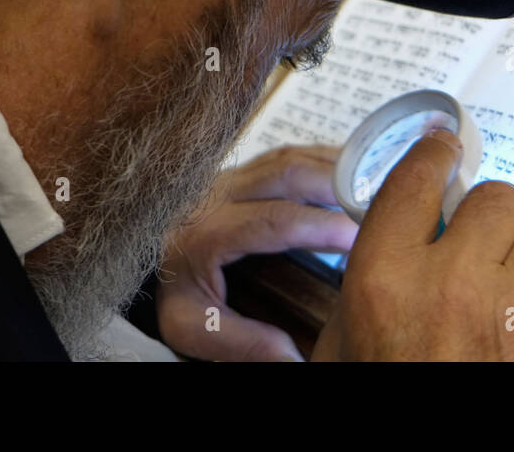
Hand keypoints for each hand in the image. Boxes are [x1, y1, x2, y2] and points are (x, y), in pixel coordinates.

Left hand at [155, 144, 356, 360]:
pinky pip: (285, 154)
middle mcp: (217, 194)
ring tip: (374, 182)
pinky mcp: (238, 169)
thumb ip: (241, 342)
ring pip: (288, 156)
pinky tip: (351, 170)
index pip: (273, 220)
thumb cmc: (169, 292)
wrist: (135, 260)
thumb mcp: (191, 327)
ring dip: (333, 165)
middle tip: (378, 202)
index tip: (358, 236)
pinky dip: (322, 158)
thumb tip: (293, 359)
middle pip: (286, 173)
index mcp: (206, 233)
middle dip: (337, 183)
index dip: (319, 225)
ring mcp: (228, 175)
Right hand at [312, 129, 513, 359]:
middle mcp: (454, 283)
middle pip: (495, 198)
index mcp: (384, 281)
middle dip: (492, 225)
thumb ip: (366, 289)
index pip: (416, 180)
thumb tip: (395, 234)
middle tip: (483, 257)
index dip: (434, 155)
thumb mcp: (348, 354)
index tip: (445, 145)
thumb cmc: (396, 412)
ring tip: (512, 313)